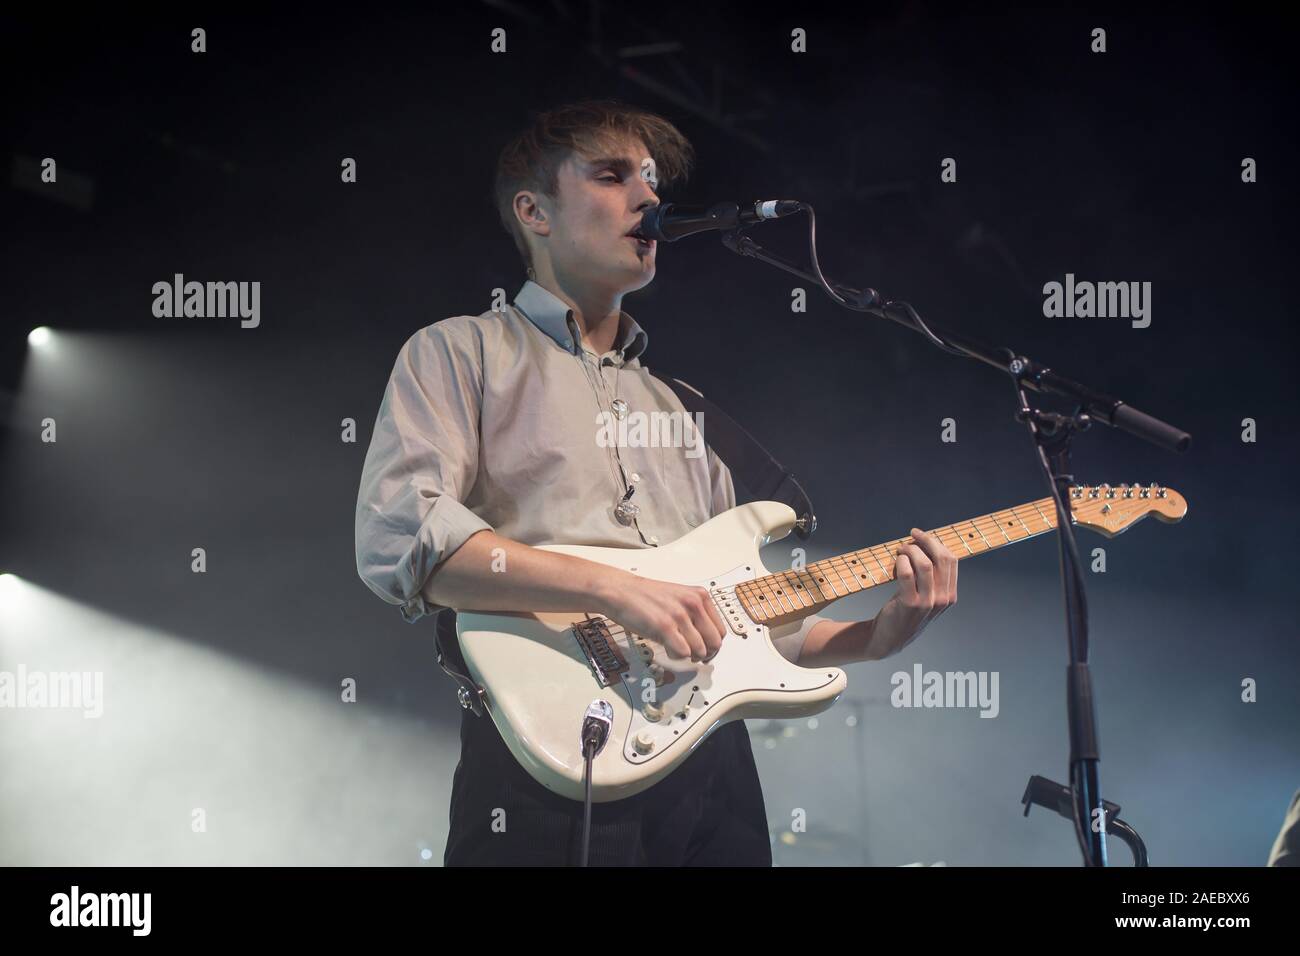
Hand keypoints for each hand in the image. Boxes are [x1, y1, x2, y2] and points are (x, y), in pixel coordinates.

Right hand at [599, 572, 727, 662]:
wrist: (620, 591)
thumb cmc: (645, 596)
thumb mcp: (679, 598)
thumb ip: (695, 614)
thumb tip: (707, 639)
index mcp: (700, 596)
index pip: (720, 631)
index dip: (712, 645)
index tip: (705, 649)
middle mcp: (693, 604)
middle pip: (714, 643)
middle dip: (704, 654)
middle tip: (693, 655)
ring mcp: (679, 615)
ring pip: (699, 650)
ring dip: (688, 655)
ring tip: (676, 647)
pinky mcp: (665, 626)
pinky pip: (683, 653)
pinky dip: (676, 655)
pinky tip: (667, 647)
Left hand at [869, 527, 957, 658]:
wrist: (889, 638)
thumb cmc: (905, 611)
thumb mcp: (926, 596)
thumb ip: (931, 577)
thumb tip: (924, 544)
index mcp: (950, 595)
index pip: (951, 560)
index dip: (936, 542)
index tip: (920, 535)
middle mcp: (943, 599)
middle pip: (942, 558)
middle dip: (926, 540)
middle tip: (912, 534)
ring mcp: (928, 602)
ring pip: (925, 563)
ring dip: (911, 550)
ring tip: (901, 549)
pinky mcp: (910, 603)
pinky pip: (907, 573)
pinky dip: (901, 561)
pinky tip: (896, 560)